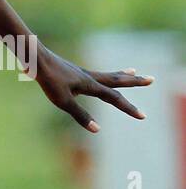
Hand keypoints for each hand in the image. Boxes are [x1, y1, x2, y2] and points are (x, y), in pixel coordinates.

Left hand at [33, 47, 151, 131]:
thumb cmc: (49, 80)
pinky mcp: (73, 71)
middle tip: (152, 79)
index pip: (115, 98)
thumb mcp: (63, 101)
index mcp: (91, 85)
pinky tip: (98, 77)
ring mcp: (82, 72)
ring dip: (122, 75)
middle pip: (117, 80)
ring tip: (134, 71)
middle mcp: (90, 77)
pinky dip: (104, 74)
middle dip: (135, 82)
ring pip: (108, 74)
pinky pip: (95, 73)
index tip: (143, 116)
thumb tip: (97, 129)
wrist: (37, 59)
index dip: (129, 108)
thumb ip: (80, 115)